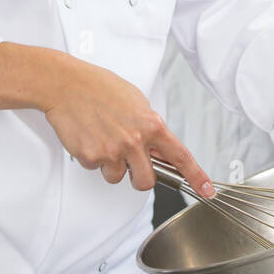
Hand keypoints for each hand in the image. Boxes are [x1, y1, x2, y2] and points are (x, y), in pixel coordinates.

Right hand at [41, 57, 214, 198]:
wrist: (67, 85)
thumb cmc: (100, 88)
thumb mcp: (137, 102)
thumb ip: (150, 127)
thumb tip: (158, 149)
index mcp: (151, 124)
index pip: (180, 156)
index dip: (196, 176)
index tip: (206, 189)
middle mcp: (134, 140)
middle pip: (147, 181)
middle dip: (139, 177)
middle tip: (130, 162)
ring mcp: (113, 151)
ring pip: (118, 177)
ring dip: (112, 165)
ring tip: (103, 139)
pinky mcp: (91, 157)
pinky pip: (96, 169)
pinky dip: (92, 158)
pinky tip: (89, 137)